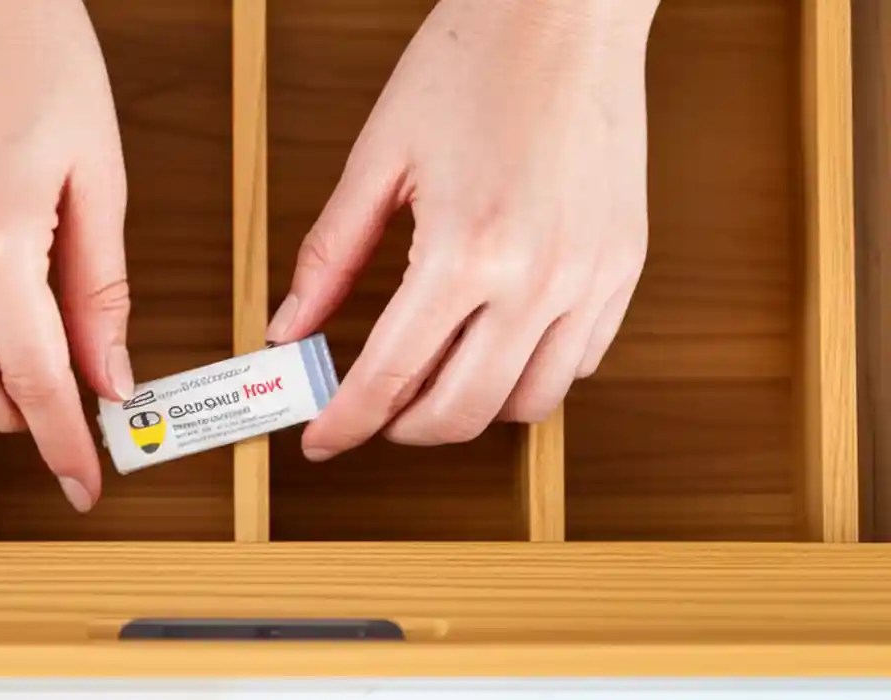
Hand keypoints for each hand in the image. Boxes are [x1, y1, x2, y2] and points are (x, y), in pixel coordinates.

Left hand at [267, 0, 657, 459]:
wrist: (568, 8)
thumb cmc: (474, 61)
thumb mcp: (379, 157)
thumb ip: (329, 254)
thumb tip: (290, 325)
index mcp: (465, 249)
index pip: (389, 377)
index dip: (346, 423)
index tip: (321, 441)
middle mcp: (538, 278)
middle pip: (461, 413)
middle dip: (402, 430)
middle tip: (371, 413)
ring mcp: (592, 277)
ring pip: (529, 403)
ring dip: (470, 408)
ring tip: (431, 380)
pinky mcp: (624, 266)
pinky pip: (581, 361)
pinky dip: (531, 373)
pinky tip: (495, 345)